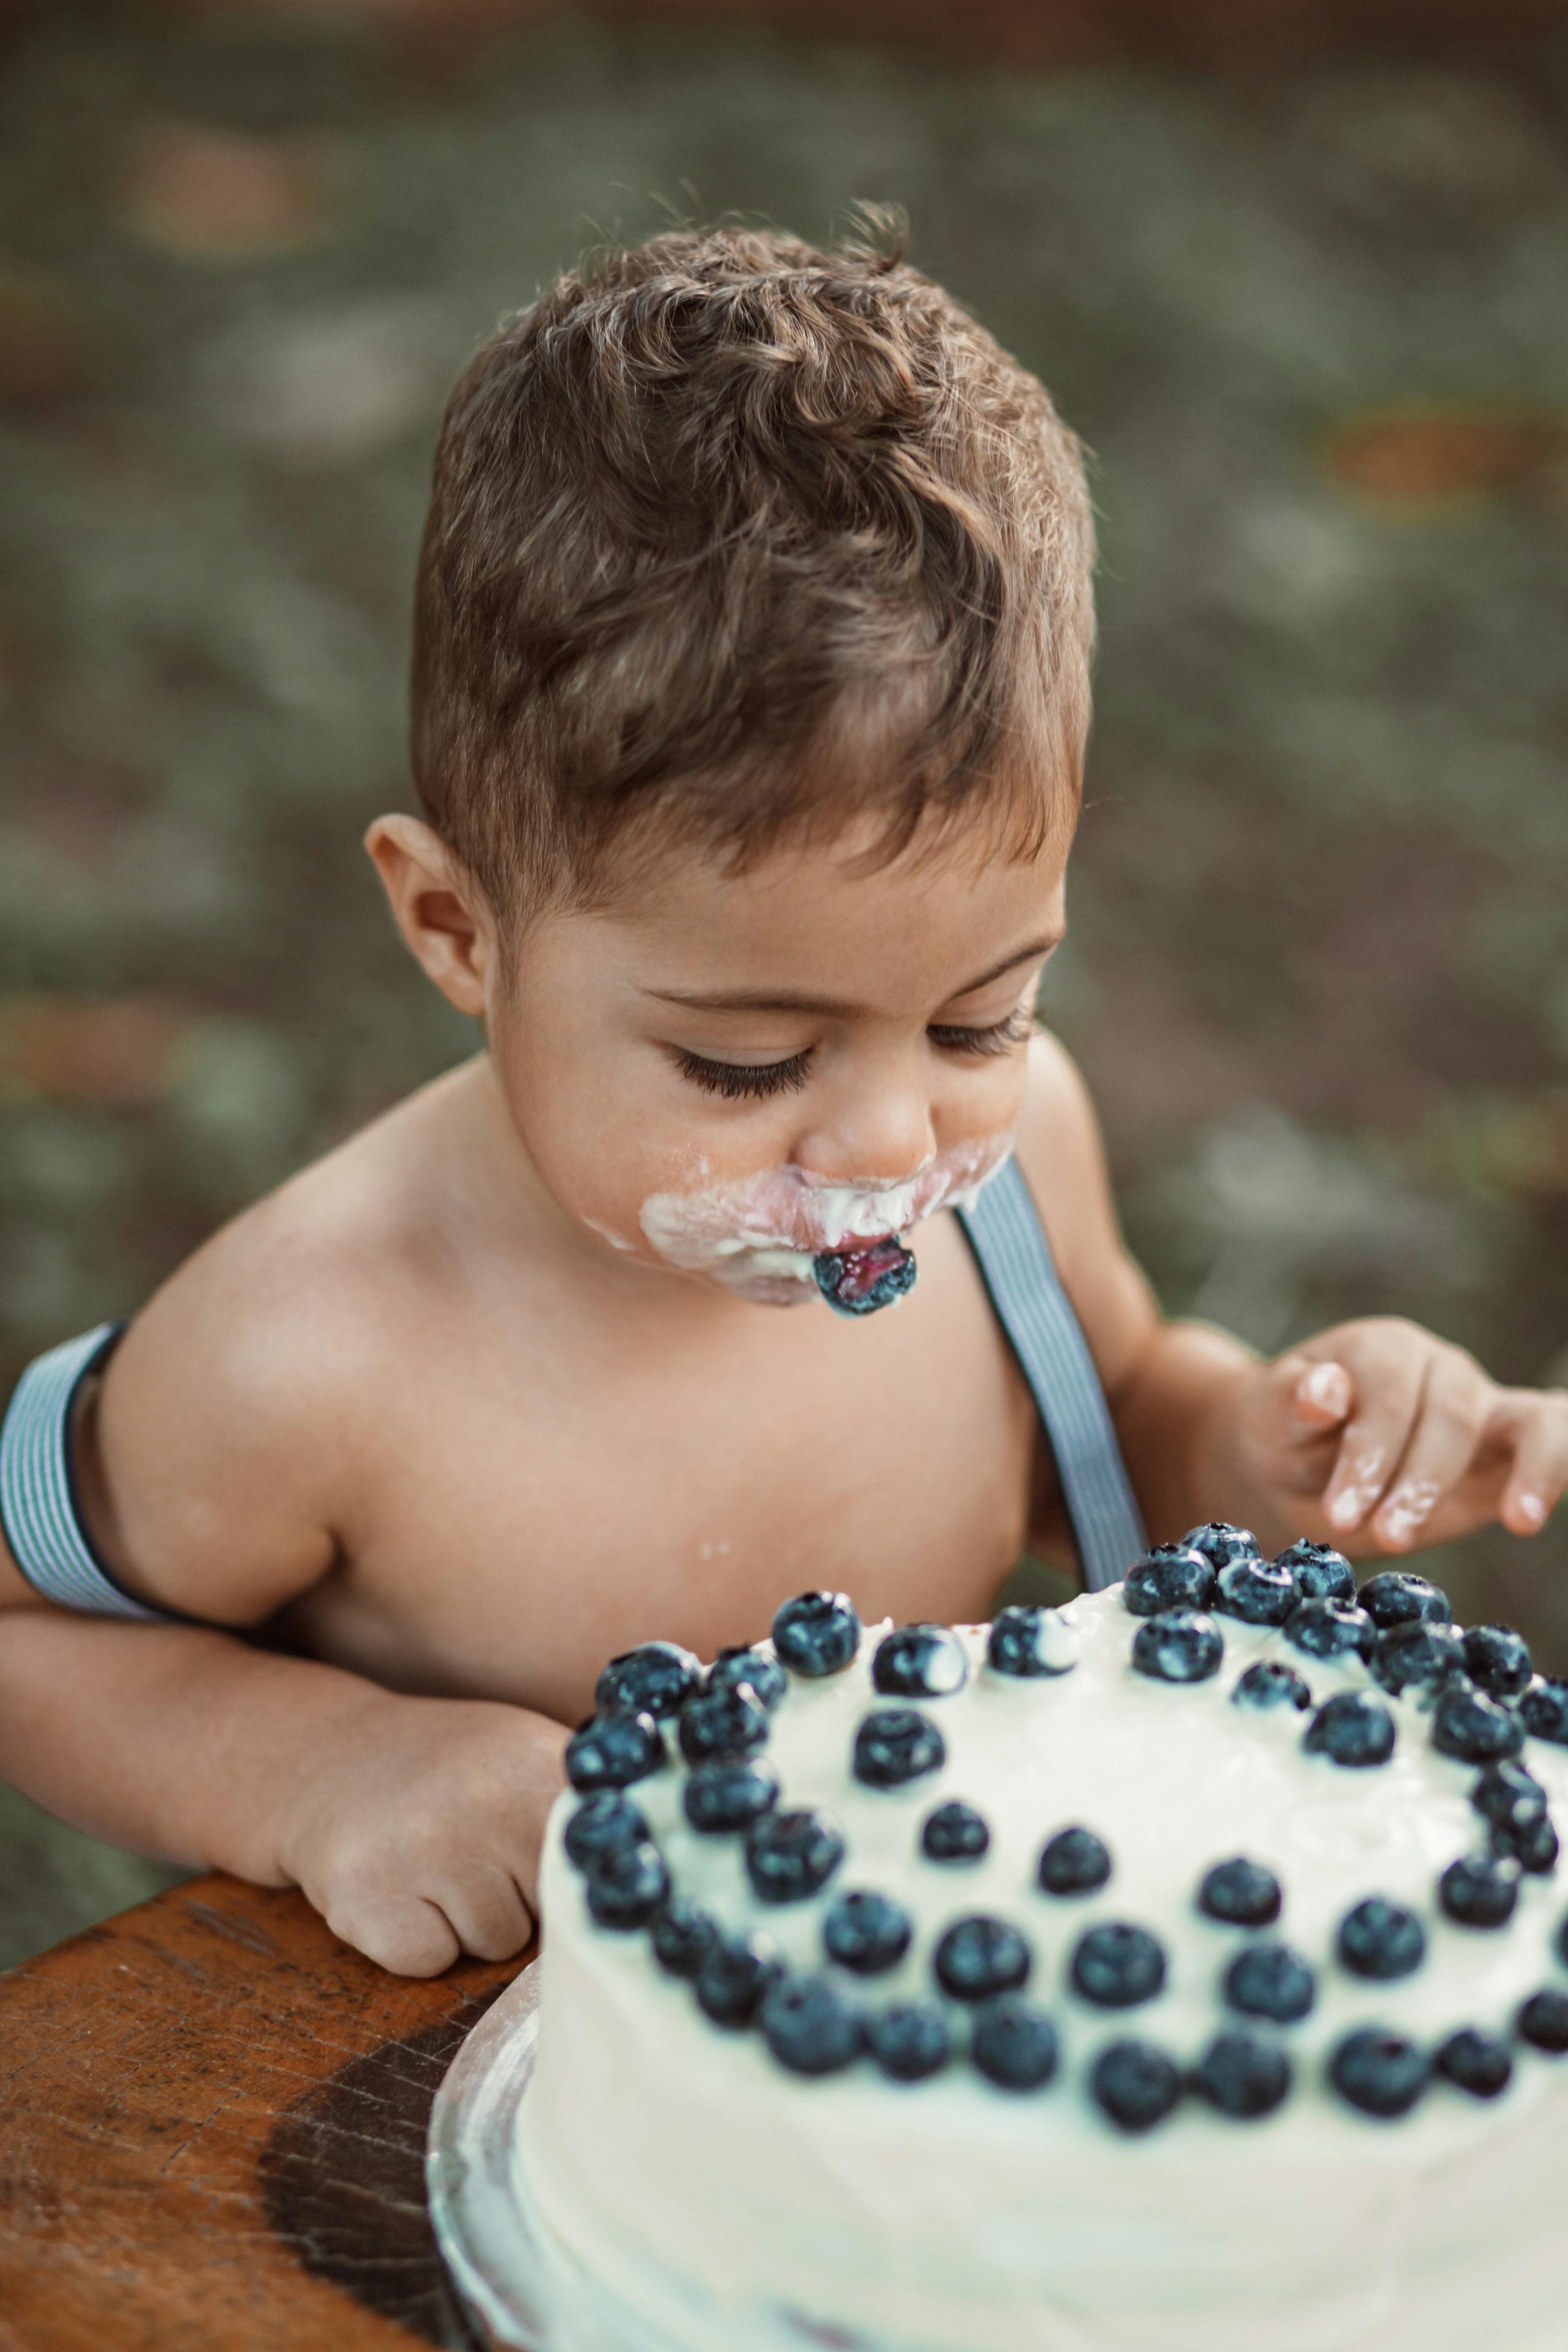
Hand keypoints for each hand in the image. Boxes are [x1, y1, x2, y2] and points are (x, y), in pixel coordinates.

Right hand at [274, 1690, 567, 1976]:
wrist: (331, 1757)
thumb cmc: (447, 1770)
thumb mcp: (523, 1755)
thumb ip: (581, 1811)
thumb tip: (639, 1891)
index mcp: (535, 1762)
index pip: (595, 1866)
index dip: (570, 1875)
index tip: (542, 1859)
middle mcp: (483, 1800)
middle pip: (549, 1911)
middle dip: (519, 1898)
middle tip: (472, 1851)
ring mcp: (420, 1850)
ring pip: (495, 1944)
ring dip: (468, 1921)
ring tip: (433, 1865)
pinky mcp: (364, 1899)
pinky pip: (430, 1962)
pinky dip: (415, 1942)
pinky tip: (397, 1891)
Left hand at [1224, 1318, 1567, 1557]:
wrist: (1297, 1465)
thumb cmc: (1284, 1436)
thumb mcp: (1269, 1421)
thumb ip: (1292, 1403)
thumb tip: (1326, 1388)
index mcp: (1383, 1349)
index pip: (1390, 1399)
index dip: (1370, 1459)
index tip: (1341, 1516)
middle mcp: (1441, 1369)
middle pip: (1451, 1420)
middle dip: (1420, 1485)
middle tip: (1385, 1538)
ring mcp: (1484, 1405)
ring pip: (1530, 1422)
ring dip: (1526, 1472)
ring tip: (1521, 1519)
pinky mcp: (1512, 1450)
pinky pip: (1558, 1436)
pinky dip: (1566, 1460)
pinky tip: (1553, 1498)